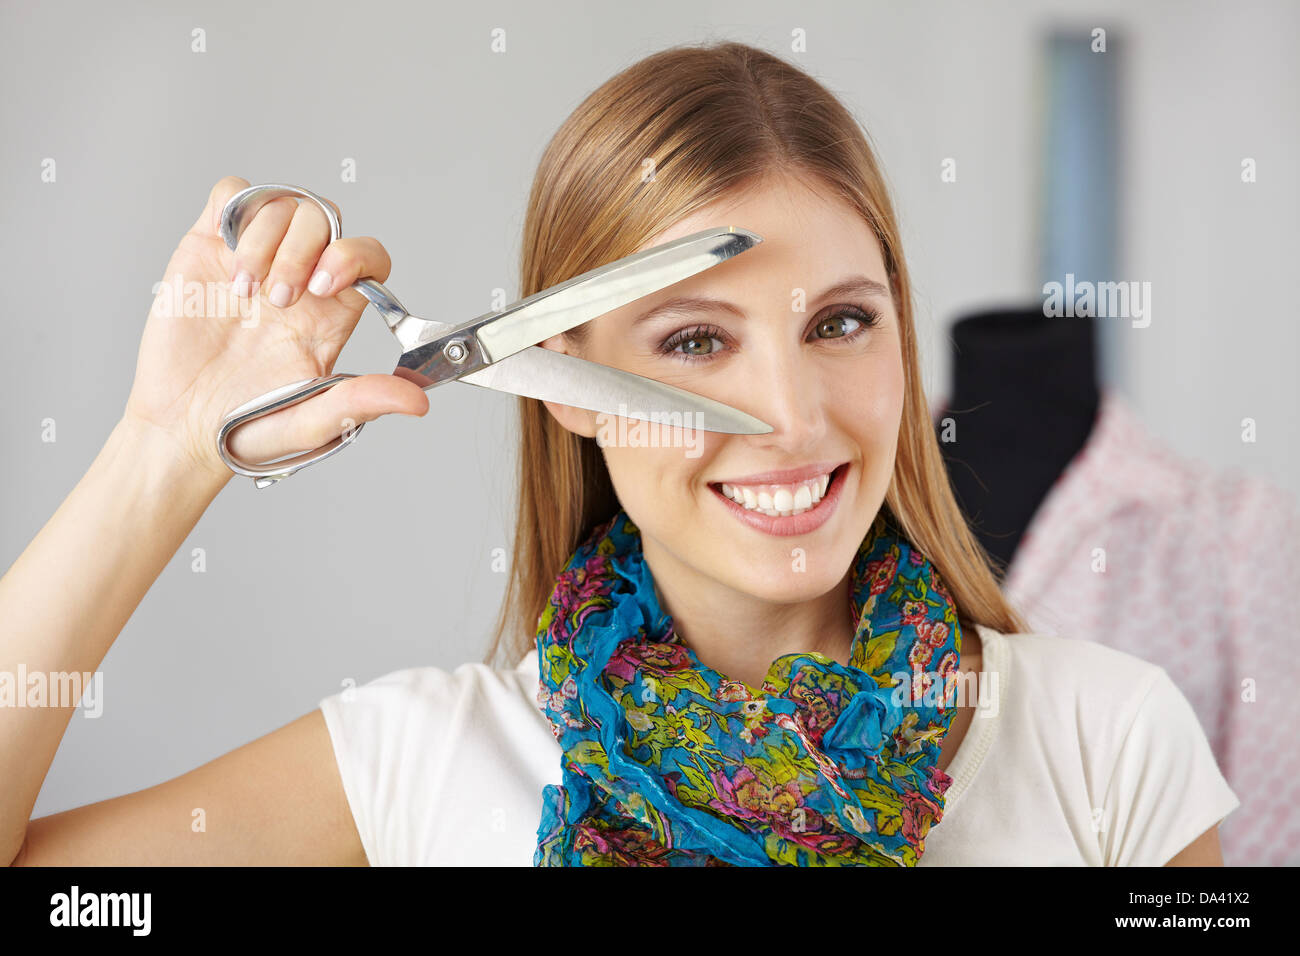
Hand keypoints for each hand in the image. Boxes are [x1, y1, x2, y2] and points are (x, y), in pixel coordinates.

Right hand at [123, 176, 428, 483]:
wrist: (180, 424)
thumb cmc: (245, 425)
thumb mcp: (311, 421)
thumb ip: (361, 402)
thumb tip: (416, 402)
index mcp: (331, 313)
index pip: (368, 256)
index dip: (355, 256)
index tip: (323, 284)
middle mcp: (299, 278)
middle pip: (324, 218)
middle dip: (302, 251)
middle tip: (277, 300)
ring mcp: (255, 258)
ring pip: (282, 203)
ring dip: (265, 241)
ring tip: (245, 293)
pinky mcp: (210, 247)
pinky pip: (232, 193)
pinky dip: (232, 214)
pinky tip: (225, 265)